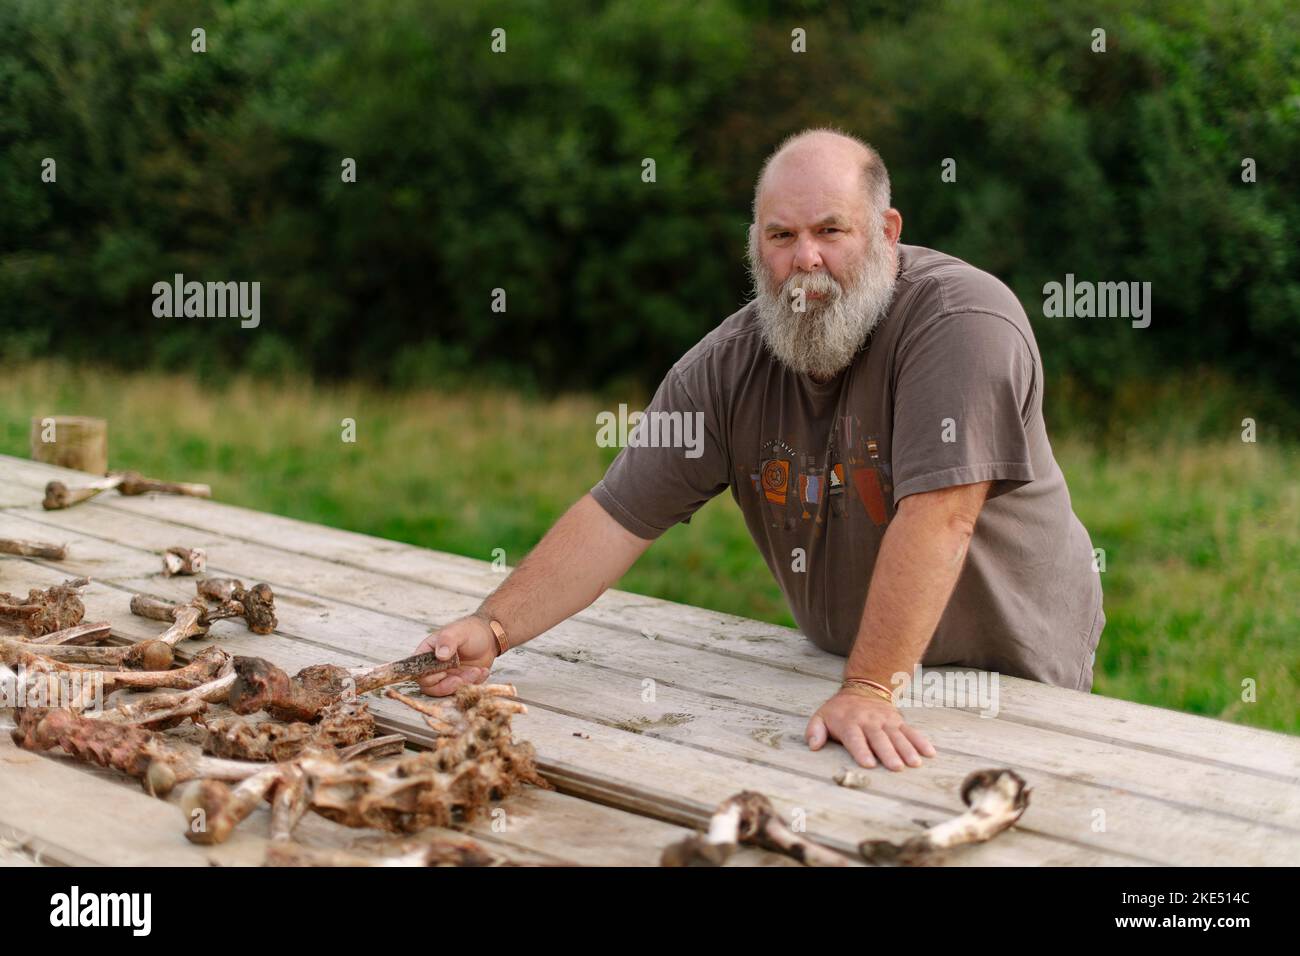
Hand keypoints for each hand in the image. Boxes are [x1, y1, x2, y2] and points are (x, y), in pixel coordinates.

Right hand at [415, 614, 498, 695]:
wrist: (490, 637)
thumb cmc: (470, 630)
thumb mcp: (458, 632)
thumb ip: (448, 641)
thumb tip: (440, 655)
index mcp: (427, 653)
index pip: (418, 671)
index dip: (427, 676)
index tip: (442, 672)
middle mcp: (434, 667)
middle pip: (430, 687)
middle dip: (446, 686)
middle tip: (459, 680)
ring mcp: (447, 676)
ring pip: (448, 691)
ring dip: (463, 684)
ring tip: (477, 671)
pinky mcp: (461, 682)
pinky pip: (464, 690)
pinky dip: (474, 683)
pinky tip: (483, 671)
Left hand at [805, 690, 936, 770]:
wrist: (862, 689)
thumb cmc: (839, 711)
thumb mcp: (821, 716)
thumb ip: (815, 730)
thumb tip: (813, 745)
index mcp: (849, 723)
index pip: (855, 739)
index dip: (861, 751)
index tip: (868, 764)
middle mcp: (869, 722)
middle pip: (879, 739)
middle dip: (888, 753)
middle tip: (896, 767)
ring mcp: (885, 721)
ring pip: (897, 736)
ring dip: (907, 749)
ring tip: (915, 763)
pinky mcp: (898, 721)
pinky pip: (910, 731)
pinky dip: (921, 741)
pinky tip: (930, 753)